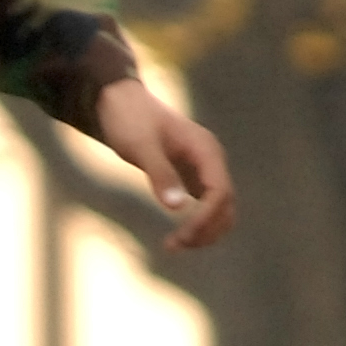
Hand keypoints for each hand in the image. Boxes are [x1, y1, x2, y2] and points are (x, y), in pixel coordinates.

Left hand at [93, 76, 234, 250]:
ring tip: (173, 245)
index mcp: (205, 149)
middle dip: (205, 230)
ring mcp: (204, 169)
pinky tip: (175, 237)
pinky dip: (196, 225)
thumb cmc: (128, 119)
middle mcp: (211, 160)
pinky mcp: (192, 177)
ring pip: (220, 211)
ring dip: (204, 232)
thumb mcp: (140, 146)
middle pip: (226, 206)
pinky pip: (205, 208)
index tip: (182, 235)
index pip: (220, 192)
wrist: (119, 101)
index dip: (205, 218)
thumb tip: (177, 208)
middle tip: (173, 245)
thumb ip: (159, 174)